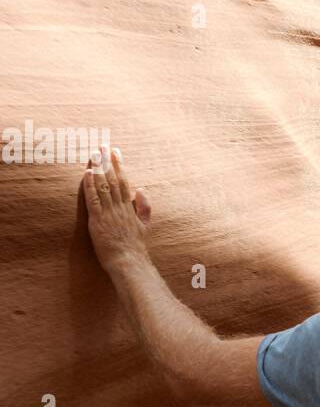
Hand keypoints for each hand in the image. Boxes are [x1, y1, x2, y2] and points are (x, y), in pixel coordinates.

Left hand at [82, 146, 152, 270]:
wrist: (129, 261)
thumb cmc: (135, 246)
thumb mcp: (145, 225)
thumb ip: (144, 207)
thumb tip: (142, 190)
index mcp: (130, 208)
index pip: (124, 181)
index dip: (119, 165)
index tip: (116, 152)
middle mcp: (120, 207)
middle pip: (113, 180)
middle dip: (108, 161)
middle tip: (103, 145)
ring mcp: (109, 213)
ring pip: (103, 186)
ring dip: (98, 168)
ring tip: (94, 153)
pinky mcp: (98, 220)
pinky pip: (93, 199)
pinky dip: (90, 185)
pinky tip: (87, 173)